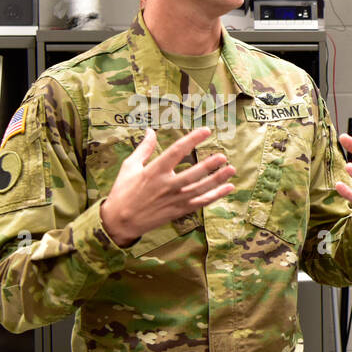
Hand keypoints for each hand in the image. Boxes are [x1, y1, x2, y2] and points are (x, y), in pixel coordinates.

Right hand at [100, 128, 234, 245]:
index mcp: (154, 171)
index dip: (191, 140)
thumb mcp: (129, 166)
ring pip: (200, 189)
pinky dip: (216, 196)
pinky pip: (201, 203)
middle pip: (192, 174)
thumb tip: (151, 131)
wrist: (120, 221)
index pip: (175, 152)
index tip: (205, 131)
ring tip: (231, 169)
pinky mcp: (179, 211)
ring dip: (217, 180)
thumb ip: (144, 148)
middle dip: (209, 165)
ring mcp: (174, 200)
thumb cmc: (123, 191)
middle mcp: (166, 185)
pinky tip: (228, 188)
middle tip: (223, 156)